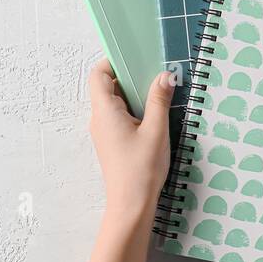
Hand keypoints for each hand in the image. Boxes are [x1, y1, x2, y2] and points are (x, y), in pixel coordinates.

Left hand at [87, 59, 174, 213]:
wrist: (131, 204)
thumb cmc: (141, 169)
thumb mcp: (156, 130)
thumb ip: (159, 99)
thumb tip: (164, 75)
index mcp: (104, 111)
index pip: (98, 75)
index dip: (112, 62)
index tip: (134, 57)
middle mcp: (99, 119)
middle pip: (107, 86)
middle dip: (129, 77)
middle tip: (153, 73)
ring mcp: (104, 131)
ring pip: (114, 102)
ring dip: (134, 94)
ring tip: (158, 92)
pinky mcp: (112, 142)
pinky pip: (119, 116)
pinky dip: (134, 109)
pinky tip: (153, 114)